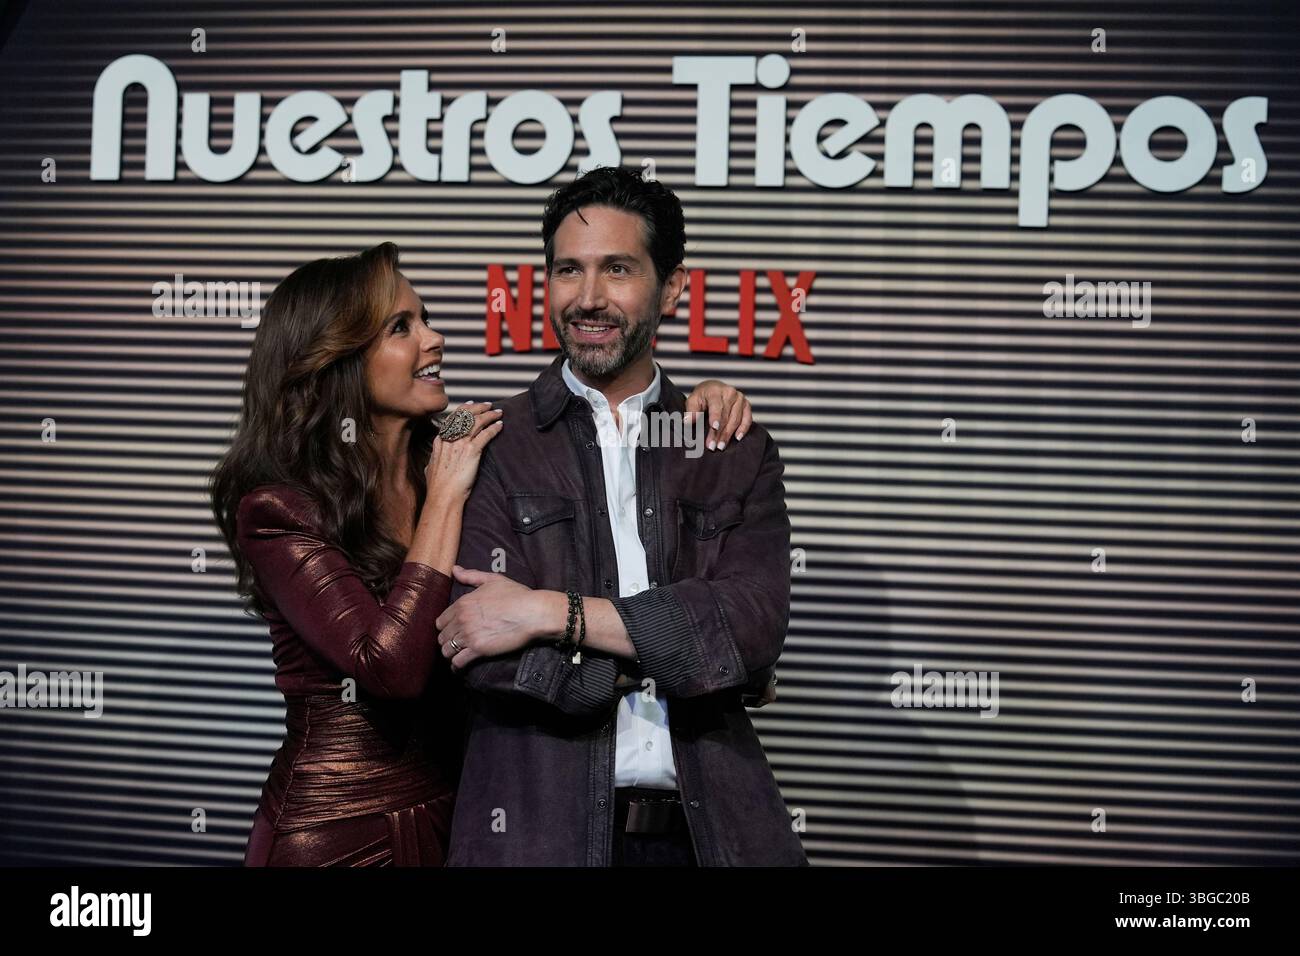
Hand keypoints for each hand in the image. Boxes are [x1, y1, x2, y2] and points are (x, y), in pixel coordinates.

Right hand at [424, 402, 503, 502]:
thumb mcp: (429, 469)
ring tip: (498, 412)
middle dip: (478, 407)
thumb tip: (430, 464)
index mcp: (440, 442)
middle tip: (488, 405)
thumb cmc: (437, 488)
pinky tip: (500, 425)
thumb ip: (432, 462)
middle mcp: (450, 439)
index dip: (463, 410)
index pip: (452, 419)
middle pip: (465, 415)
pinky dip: (494, 428)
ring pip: (477, 422)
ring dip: (489, 415)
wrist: (443, 496)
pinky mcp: (472, 451)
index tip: (470, 405)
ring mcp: (460, 444)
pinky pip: (486, 434)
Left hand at [435, 566, 551, 670]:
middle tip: (456, 644)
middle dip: (448, 640)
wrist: (532, 613)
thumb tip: (454, 569)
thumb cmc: (516, 595)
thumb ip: (471, 576)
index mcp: (463, 603)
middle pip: (442, 636)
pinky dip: (456, 666)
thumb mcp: (493, 580)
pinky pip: (457, 662)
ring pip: (446, 650)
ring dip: (450, 653)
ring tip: (457, 655)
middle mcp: (462, 619)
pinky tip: (459, 666)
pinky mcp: (478, 649)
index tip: (453, 630)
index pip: (441, 620)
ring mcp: (469, 635)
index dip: (446, 626)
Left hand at [685, 380, 751, 450]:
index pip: (716, 405)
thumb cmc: (702, 397)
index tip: (714, 427)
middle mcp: (730, 393)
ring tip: (721, 446)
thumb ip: (691, 410)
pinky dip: (743, 428)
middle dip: (719, 432)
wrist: (714, 389)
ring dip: (728, 434)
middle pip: (725, 416)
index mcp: (715, 390)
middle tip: (712, 446)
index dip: (715, 417)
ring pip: (736, 419)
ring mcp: (740, 398)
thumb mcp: (693, 400)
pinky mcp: (746, 405)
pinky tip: (737, 438)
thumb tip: (688, 421)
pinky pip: (747, 419)